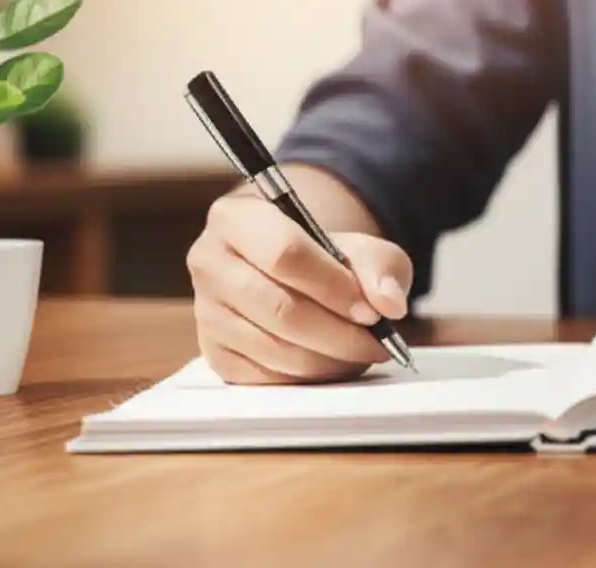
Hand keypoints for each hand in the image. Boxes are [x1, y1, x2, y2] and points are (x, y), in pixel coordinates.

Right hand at [187, 193, 411, 383]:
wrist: (287, 274)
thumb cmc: (321, 256)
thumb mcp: (359, 246)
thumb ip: (380, 266)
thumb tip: (388, 303)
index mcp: (234, 219)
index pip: (285, 255)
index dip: (334, 287)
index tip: (371, 310)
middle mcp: (209, 263)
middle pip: (280, 308)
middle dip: (339, 333)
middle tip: (376, 341)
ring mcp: (206, 313)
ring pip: (275, 348)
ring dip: (329, 359)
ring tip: (360, 351)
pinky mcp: (215, 354)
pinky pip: (267, 377)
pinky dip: (308, 376)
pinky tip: (331, 361)